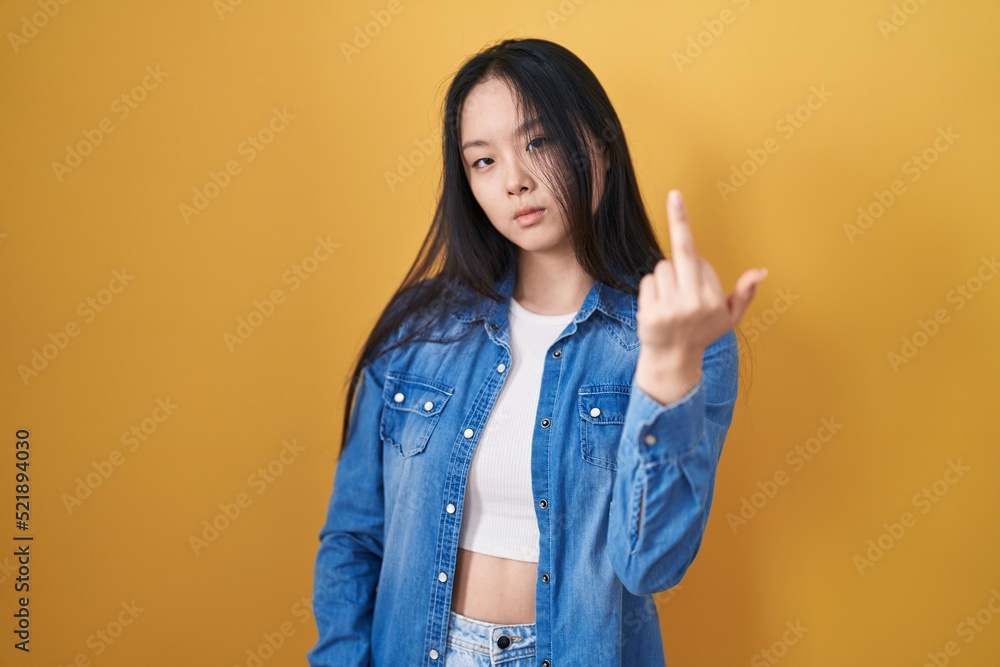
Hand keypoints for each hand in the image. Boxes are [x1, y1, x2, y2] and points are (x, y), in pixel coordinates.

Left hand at [637, 189, 766, 364]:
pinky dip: (650, 288)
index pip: (700, 261)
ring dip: (664, 276)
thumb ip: (746, 293)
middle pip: (682, 253)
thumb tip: (761, 272)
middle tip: (675, 199)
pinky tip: (658, 305)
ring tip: (670, 298)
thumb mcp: (730, 317)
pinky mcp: (650, 312)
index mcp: (712, 299)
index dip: (697, 267)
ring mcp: (670, 308)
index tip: (688, 246)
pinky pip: (648, 281)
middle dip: (678, 221)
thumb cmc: (702, 333)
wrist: (673, 359)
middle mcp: (692, 302)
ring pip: (662, 267)